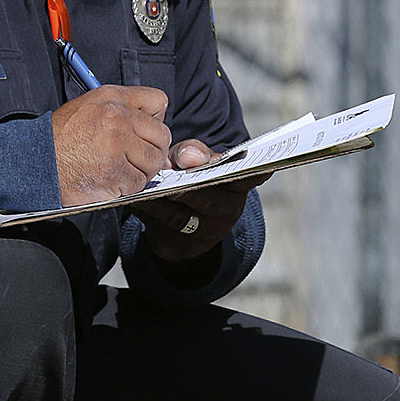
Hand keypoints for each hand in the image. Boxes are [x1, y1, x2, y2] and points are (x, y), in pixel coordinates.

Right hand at [51, 86, 171, 206]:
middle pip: (162, 136)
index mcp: (112, 99)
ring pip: (153, 162)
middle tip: (134, 158)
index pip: (158, 101)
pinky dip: (126, 187)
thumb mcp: (89, 107)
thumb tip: (156, 134)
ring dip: (141, 171)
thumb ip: (124, 113)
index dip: (155, 119)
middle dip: (151, 151)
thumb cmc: (59, 139)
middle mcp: (117, 118)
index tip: (145, 132)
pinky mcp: (114, 172)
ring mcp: (116, 145)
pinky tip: (109, 180)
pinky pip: (138, 183)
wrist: (34, 161)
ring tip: (119, 170)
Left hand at [131, 139, 260, 260]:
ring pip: (182, 216)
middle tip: (167, 174)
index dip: (256, 172)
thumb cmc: (187, 178)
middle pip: (209, 199)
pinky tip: (135, 201)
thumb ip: (191, 153)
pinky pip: (162, 230)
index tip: (264, 167)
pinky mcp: (181, 247)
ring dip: (159, 200)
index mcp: (237, 183)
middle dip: (186, 186)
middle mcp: (228, 210)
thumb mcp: (190, 161)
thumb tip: (189, 158)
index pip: (251, 176)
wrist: (173, 222)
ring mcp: (207, 232)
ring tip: (142, 187)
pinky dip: (146, 213)